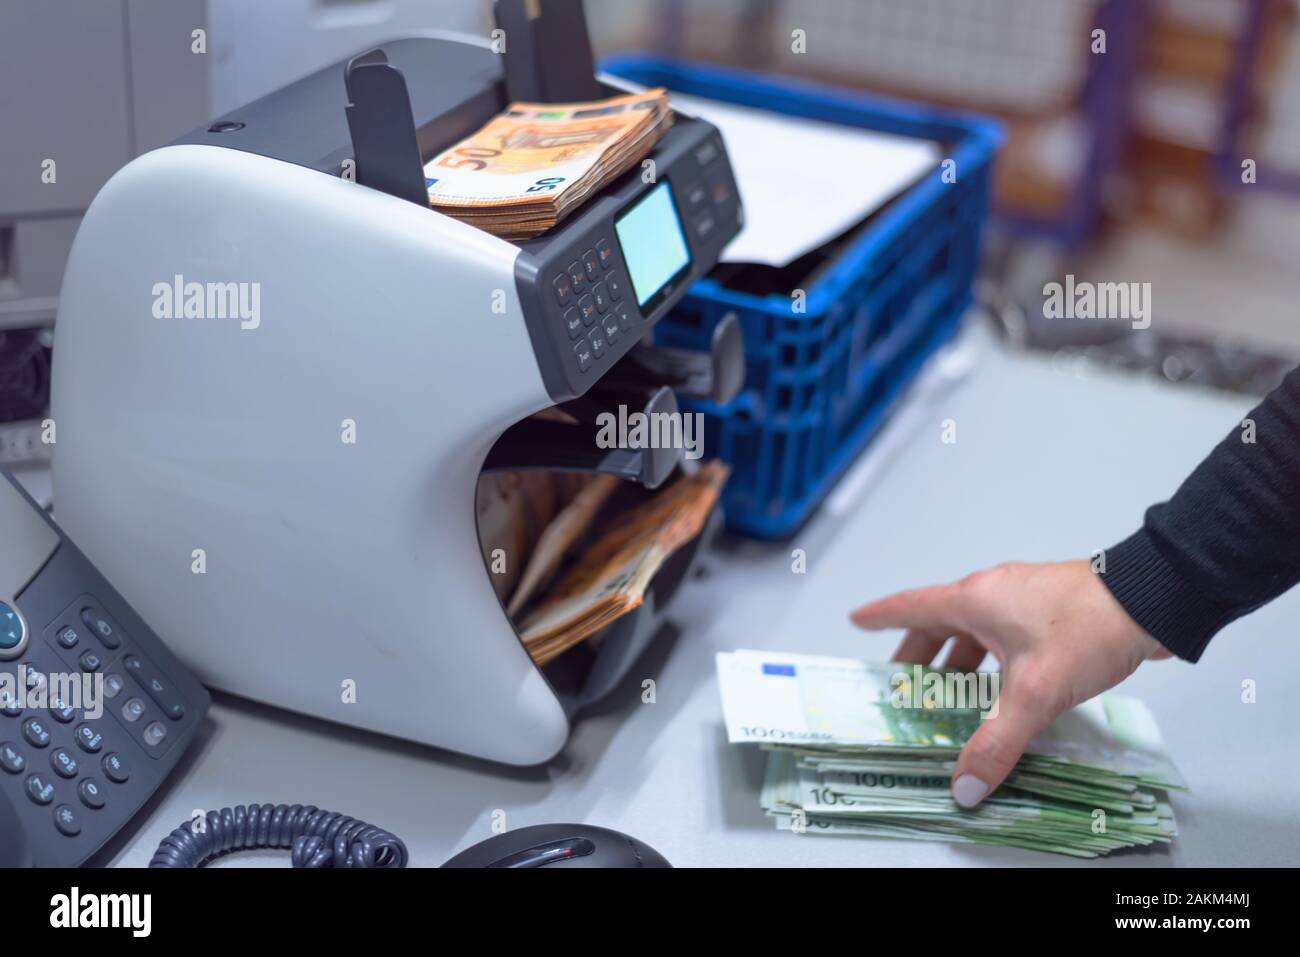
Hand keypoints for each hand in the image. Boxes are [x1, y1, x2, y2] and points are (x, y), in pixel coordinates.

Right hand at [849, 560, 1169, 807]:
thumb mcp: (1034, 693)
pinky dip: (991, 661)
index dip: (881, 617)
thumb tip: (967, 783)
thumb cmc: (1086, 630)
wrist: (1152, 599)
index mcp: (975, 600)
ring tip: (953, 697)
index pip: (912, 607)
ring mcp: (1024, 600)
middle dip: (920, 655)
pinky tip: (1004, 690)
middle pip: (941, 622)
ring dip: (959, 661)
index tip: (856, 620)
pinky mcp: (1050, 611)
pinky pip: (1004, 635)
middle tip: (905, 684)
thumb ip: (997, 742)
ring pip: (976, 630)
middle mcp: (993, 593)